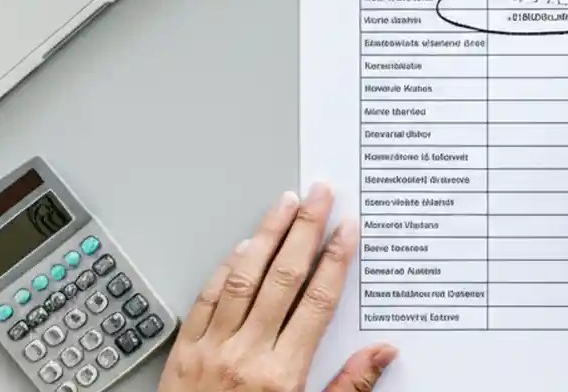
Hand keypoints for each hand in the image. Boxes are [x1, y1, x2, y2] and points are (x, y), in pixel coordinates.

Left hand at [158, 184, 396, 391]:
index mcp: (283, 375)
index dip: (336, 259)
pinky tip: (242, 245)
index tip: (348, 229)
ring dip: (267, 234)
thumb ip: (349, 388)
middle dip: (306, 229)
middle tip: (320, 194)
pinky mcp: (184, 351)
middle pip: (284, 277)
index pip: (317, 301)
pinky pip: (207, 297)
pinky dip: (226, 267)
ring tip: (284, 203)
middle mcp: (247, 355)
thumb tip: (383, 353)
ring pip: (243, 277)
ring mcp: (212, 349)